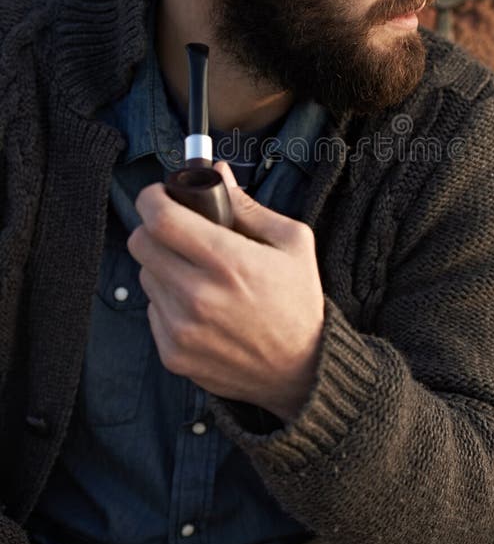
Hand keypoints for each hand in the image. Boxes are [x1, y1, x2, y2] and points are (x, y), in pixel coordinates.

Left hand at [127, 162, 324, 422]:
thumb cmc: (299, 301)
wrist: (302, 371)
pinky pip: (152, 309)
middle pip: (141, 243)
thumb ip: (247, 205)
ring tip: (196, 272)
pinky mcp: (172, 354)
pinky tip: (199, 306)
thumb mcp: (292, 242)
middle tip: (178, 230)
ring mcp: (180, 329)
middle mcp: (197, 296)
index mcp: (228, 262)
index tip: (161, 195)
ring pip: (145, 275)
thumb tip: (216, 172)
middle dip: (155, 228)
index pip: (159, 217)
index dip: (152, 198)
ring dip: (163, 265)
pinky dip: (168, 300)